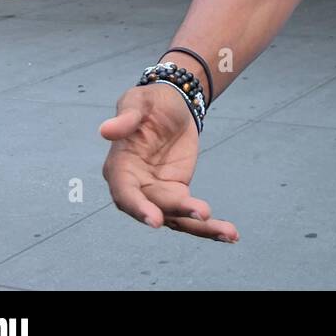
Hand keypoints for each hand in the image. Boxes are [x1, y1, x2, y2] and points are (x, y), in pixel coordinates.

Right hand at [100, 83, 238, 242]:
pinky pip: (190, 213)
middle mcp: (136, 187)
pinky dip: (209, 225)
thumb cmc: (149, 103)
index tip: (155, 220)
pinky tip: (230, 234)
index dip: (138, 208)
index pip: (125, 193)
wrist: (173, 104)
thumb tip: (105, 130)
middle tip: (203, 214)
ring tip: (228, 233)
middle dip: (179, 213)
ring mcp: (158, 193)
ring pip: (176, 217)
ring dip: (201, 227)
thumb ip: (126, 117)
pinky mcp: (178, 192)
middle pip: (156, 208)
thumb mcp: (137, 101)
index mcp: (120, 168)